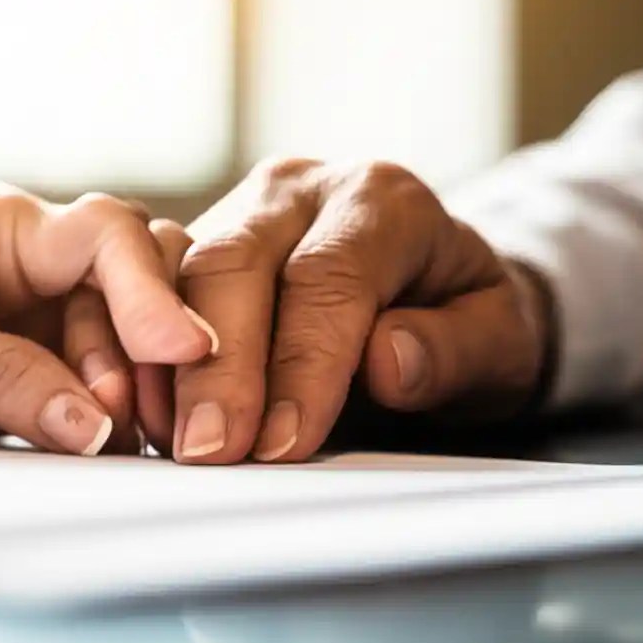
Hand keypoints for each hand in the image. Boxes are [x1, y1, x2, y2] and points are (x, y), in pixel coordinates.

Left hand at [0, 182, 212, 455]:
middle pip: (138, 290)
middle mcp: (30, 271)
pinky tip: (116, 454)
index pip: (108, 236)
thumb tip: (96, 424)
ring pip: (127, 347)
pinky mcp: (24, 384)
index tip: (179, 350)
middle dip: (155, 350)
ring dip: (141, 392)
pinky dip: (112, 424)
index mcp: (3, 228)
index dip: (152, 289)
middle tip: (146, 422)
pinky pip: (92, 397)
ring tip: (136, 446)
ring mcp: (31, 328)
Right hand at [139, 159, 549, 463]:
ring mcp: (241, 212)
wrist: (432, 288)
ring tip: (172, 440)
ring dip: (165, 361)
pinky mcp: (198, 243)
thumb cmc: (464, 320)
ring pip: (179, 269)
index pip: (328, 276)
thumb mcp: (500, 342)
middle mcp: (299, 190)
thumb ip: (456, 349)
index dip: (302, 363)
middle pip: (236, 262)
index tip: (284, 441)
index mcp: (381, 199)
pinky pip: (150, 286)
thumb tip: (388, 360)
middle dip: (217, 364)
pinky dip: (142, 352)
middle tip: (210, 452)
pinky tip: (151, 414)